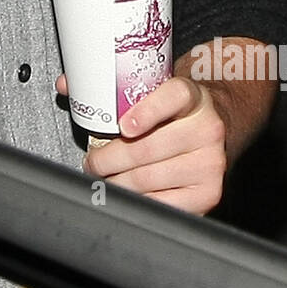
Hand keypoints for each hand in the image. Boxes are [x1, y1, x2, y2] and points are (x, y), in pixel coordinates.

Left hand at [55, 73, 226, 214]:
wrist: (219, 127)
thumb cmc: (176, 112)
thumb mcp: (156, 90)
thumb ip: (113, 87)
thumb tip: (67, 85)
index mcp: (192, 96)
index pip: (173, 97)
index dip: (147, 112)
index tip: (123, 125)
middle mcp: (207, 128)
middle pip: (148, 148)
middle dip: (108, 159)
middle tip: (92, 162)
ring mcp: (210, 163)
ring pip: (148, 178)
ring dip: (117, 181)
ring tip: (104, 177)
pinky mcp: (208, 192)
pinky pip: (162, 203)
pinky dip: (137, 199)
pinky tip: (126, 192)